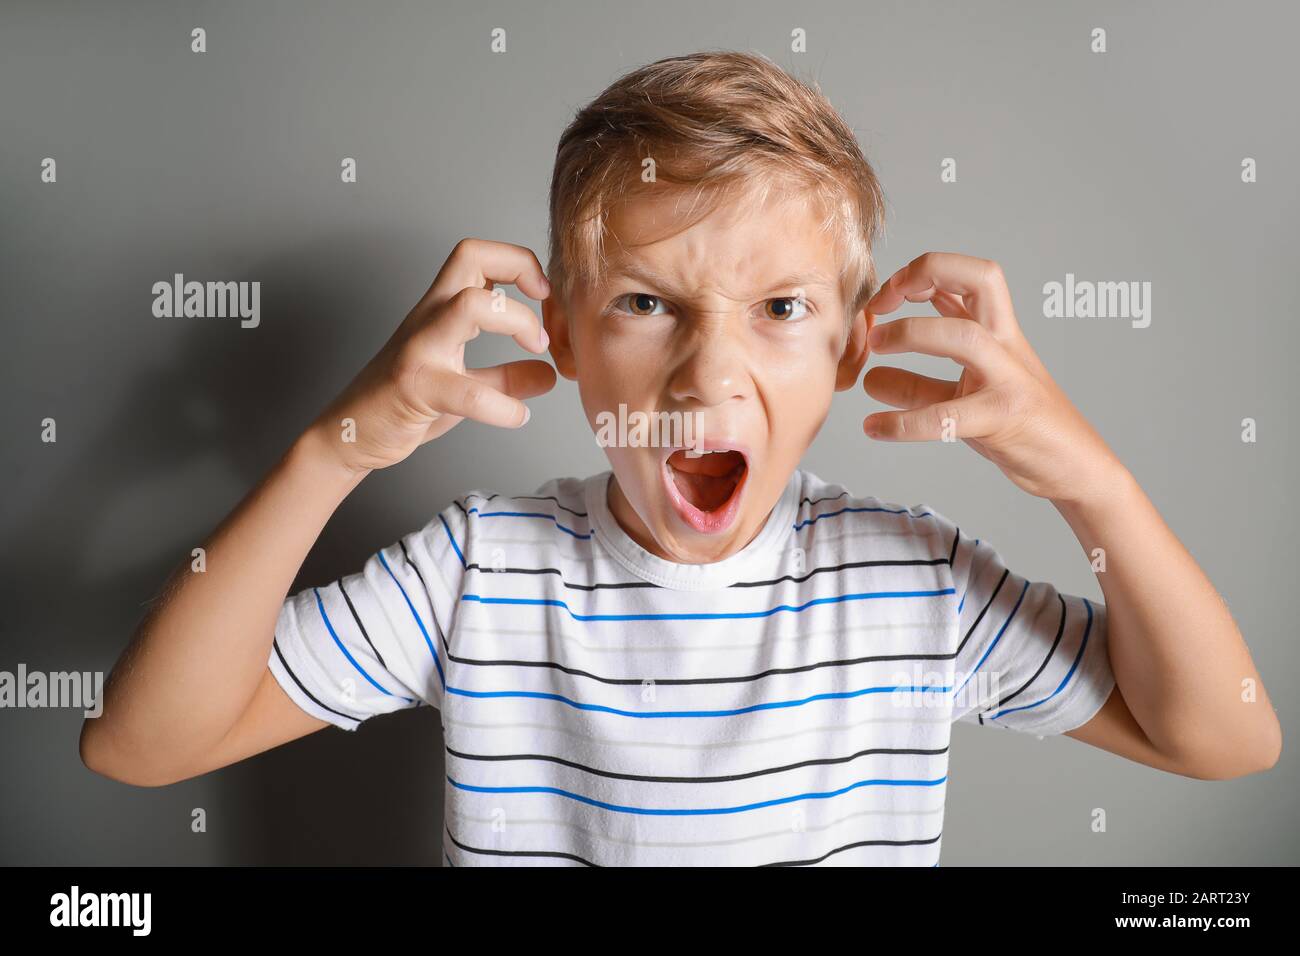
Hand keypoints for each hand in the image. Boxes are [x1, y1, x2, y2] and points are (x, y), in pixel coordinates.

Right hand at [307, 238, 556, 474]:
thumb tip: (547, 375)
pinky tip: (516, 417)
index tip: (543, 295)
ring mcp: (420, 349)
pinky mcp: (416, 388)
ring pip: (469, 305)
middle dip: (520, 269)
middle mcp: (429, 318)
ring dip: (517, 321)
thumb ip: (505, 376)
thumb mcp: (464, 384)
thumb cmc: (403, 402)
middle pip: (471, 256)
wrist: (349, 435)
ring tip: (538, 351)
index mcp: (440, 309)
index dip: (518, 261)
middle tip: (544, 314)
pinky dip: (503, 407)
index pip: (477, 254)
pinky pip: (468, 391)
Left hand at [861, 252, 1122, 503]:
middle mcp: (1006, 346)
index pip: (969, 275)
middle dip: (924, 276)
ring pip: (964, 337)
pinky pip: (947, 415)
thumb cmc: (1019, 427)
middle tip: (879, 305)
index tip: (885, 297)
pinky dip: (905, 422)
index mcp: (999, 333)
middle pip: (979, 280)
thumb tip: (871, 379)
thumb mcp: (965, 396)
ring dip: (912, 333)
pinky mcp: (1003, 419)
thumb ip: (918, 384)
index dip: (923, 271)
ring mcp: (1009, 379)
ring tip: (872, 349)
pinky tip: (875, 428)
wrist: (1074, 468)